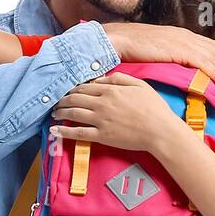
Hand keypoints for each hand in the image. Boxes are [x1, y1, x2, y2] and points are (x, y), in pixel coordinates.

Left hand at [51, 73, 178, 153]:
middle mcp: (102, 104)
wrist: (160, 131)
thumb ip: (118, 79)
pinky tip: (55, 131)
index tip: (68, 92)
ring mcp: (100, 120)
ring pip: (73, 114)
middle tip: (57, 102)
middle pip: (75, 99)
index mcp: (110, 90)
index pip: (85, 87)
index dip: (74, 89)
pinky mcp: (102, 136)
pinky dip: (64, 132)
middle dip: (63, 100)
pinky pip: (78, 133)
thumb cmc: (154, 108)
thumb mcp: (139, 85)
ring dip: (60, 113)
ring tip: (54, 114)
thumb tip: (100, 79)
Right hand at [103, 23, 214, 91]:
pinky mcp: (177, 49)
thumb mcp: (158, 51)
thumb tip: (182, 69)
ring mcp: (183, 42)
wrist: (116, 40)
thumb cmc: (132, 48)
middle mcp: (187, 36)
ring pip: (214, 58)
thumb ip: (172, 57)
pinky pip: (202, 63)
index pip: (213, 48)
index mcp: (183, 36)